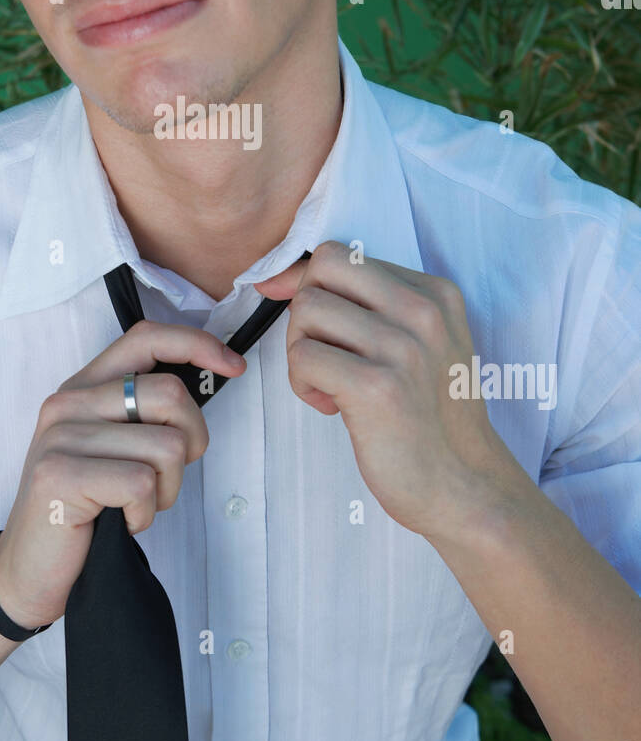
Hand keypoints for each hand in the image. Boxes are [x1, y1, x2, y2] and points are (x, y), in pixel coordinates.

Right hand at [0, 322, 245, 630]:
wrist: (27, 573)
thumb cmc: (84, 511)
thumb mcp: (113, 448)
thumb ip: (143, 412)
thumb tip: (208, 379)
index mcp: (83, 387)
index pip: (146, 338)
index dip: (197, 344)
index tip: (233, 367)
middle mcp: (68, 402)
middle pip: (171, 395)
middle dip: (191, 443)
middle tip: (163, 480)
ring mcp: (61, 438)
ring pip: (167, 446)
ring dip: (166, 489)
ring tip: (132, 505)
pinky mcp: (60, 476)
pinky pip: (142, 484)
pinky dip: (144, 513)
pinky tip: (118, 521)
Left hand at [253, 241, 512, 539]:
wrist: (464, 485)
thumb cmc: (428, 414)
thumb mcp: (415, 342)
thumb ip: (363, 304)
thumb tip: (276, 277)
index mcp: (434, 292)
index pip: (342, 254)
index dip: (315, 288)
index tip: (321, 328)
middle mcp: (423, 311)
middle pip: (320, 270)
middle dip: (306, 313)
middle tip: (326, 354)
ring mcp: (403, 348)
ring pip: (306, 310)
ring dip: (302, 350)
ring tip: (331, 384)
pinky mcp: (377, 388)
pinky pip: (303, 356)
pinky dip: (302, 383)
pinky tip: (332, 406)